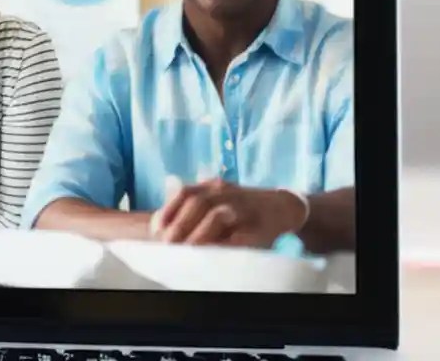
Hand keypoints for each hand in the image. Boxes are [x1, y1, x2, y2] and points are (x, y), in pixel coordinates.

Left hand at [151, 179, 306, 247]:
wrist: (283, 207)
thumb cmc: (240, 207)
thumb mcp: (216, 200)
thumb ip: (191, 209)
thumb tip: (160, 226)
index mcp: (213, 187)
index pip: (186, 193)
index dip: (169, 210)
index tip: (156, 229)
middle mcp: (227, 193)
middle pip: (199, 203)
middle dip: (180, 225)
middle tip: (168, 244)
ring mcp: (244, 208)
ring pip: (219, 215)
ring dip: (200, 234)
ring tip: (187, 249)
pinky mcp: (260, 227)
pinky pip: (242, 235)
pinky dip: (227, 244)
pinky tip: (216, 252)